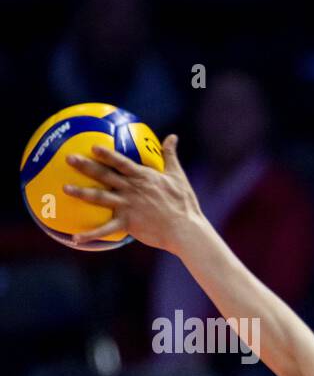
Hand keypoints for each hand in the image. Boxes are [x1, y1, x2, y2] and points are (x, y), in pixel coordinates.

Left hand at [63, 135, 203, 252]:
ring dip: (81, 193)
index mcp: (143, 177)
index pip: (121, 162)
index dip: (106, 154)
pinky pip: (106, 229)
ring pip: (100, 198)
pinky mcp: (127, 224)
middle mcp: (132, 190)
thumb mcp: (178, 176)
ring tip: (65, 188)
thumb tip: (172, 137)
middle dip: (85, 166)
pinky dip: (90, 234)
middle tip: (68, 158)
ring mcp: (128, 206)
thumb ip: (170, 155)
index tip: (92, 146)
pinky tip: (76, 238)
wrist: (186, 230)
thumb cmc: (185, 203)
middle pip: (104, 176)